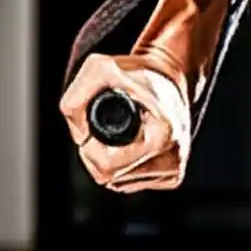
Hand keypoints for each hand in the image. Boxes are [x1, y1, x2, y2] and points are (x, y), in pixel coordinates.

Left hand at [59, 53, 190, 192]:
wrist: (168, 78)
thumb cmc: (135, 72)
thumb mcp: (98, 68)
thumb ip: (76, 97)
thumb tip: (79, 135)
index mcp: (163, 133)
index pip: (107, 164)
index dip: (88, 148)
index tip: (88, 128)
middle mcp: (174, 156)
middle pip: (109, 177)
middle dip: (93, 154)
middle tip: (97, 128)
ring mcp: (174, 169)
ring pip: (117, 182)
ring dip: (107, 160)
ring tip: (116, 132)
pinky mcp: (173, 177)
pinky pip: (130, 182)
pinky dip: (120, 165)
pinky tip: (127, 144)